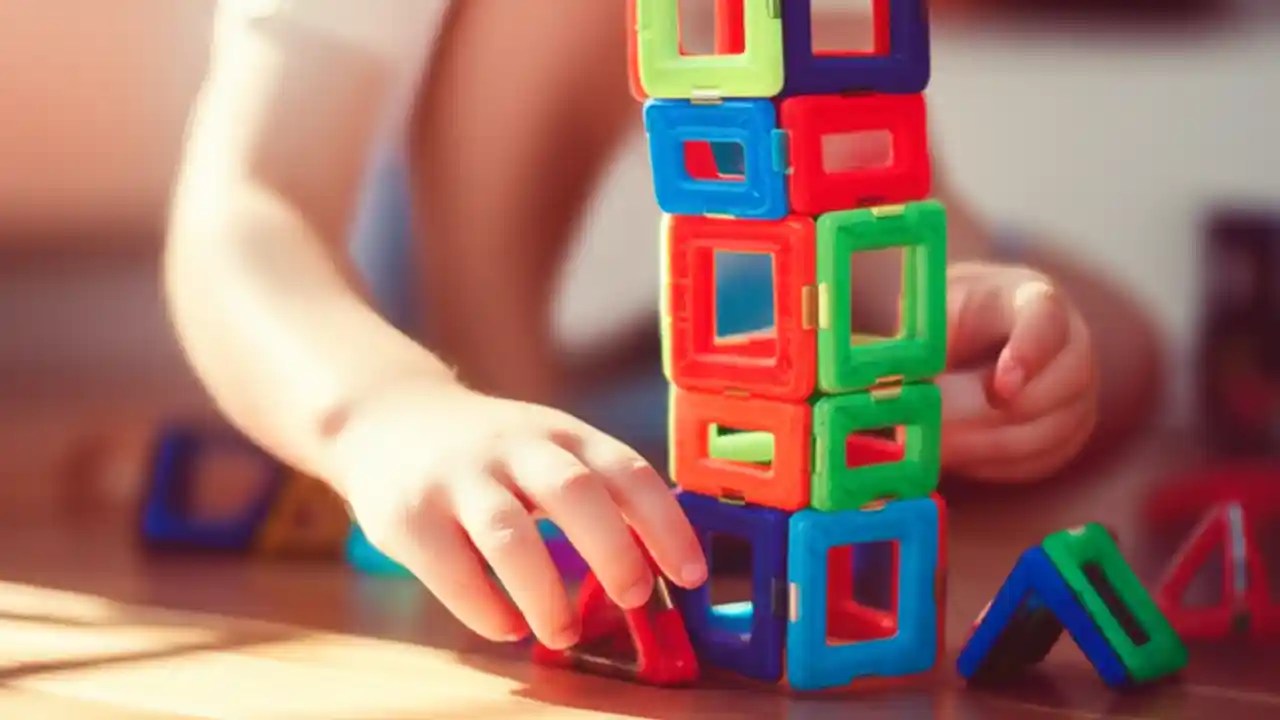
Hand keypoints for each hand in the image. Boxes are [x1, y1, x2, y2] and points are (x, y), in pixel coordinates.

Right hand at [327, 378, 706, 648]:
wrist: (384, 416)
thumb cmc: (490, 450)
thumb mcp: (547, 447)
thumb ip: (597, 491)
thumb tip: (662, 563)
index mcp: (561, 433)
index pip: (627, 471)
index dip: (666, 523)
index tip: (694, 573)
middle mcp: (514, 447)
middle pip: (573, 492)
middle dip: (613, 550)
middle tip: (636, 598)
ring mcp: (458, 479)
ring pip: (509, 533)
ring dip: (544, 592)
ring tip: (562, 633)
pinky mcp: (408, 515)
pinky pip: (451, 569)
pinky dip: (484, 607)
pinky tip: (506, 627)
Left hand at [938, 262, 1098, 480]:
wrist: (978, 326)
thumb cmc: (956, 314)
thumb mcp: (937, 311)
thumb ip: (932, 339)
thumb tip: (914, 379)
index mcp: (1035, 299)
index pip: (1047, 321)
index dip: (1029, 355)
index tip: (1000, 389)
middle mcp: (1072, 340)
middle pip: (1071, 380)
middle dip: (1013, 415)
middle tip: (953, 436)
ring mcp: (1079, 385)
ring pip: (1061, 427)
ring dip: (999, 448)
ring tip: (945, 453)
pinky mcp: (1071, 424)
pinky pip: (1049, 456)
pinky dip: (1005, 464)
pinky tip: (963, 461)